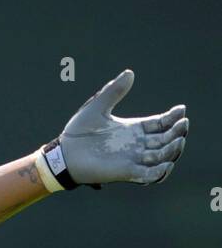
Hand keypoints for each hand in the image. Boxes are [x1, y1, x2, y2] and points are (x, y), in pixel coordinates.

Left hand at [60, 71, 187, 185]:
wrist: (64, 153)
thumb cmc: (79, 131)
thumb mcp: (98, 107)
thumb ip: (114, 91)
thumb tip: (130, 72)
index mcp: (134, 129)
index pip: (160, 124)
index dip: (173, 118)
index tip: (182, 109)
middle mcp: (138, 144)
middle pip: (166, 140)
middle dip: (177, 133)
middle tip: (183, 124)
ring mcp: (134, 159)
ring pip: (162, 157)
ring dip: (172, 150)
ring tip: (178, 140)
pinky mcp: (127, 172)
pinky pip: (149, 174)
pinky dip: (160, 171)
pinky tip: (166, 164)